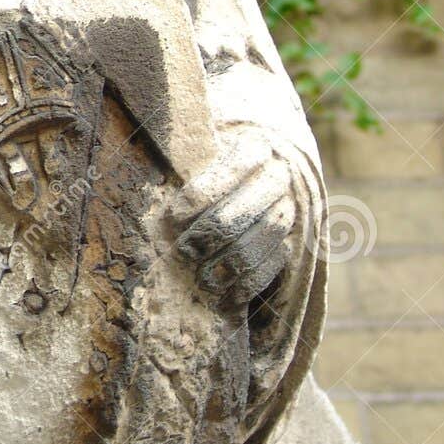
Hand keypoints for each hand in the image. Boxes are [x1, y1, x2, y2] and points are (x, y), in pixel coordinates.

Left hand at [172, 142, 295, 305]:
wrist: (259, 175)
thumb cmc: (212, 164)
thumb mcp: (198, 150)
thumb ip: (181, 159)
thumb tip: (151, 177)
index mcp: (254, 145)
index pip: (231, 168)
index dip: (201, 196)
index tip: (174, 216)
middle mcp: (278, 174)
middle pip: (246, 209)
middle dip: (211, 234)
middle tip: (184, 252)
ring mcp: (290, 207)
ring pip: (265, 237)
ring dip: (230, 263)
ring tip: (203, 279)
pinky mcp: (292, 238)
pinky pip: (275, 264)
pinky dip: (249, 283)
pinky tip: (226, 297)